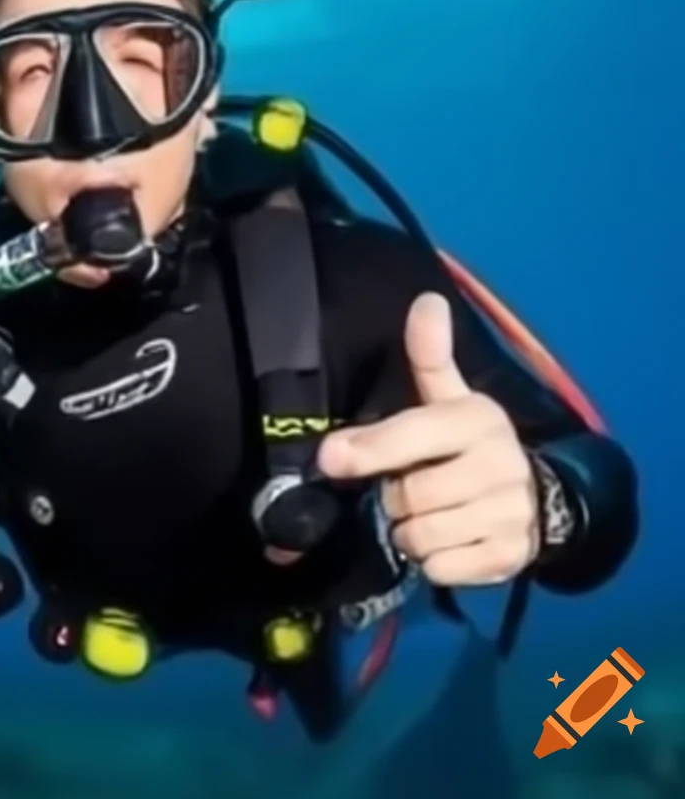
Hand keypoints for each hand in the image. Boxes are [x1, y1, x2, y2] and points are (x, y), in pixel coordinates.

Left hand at [319, 292, 538, 585]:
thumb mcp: (452, 398)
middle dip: (395, 497)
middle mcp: (500, 465)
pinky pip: (441, 569)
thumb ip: (431, 356)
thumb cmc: (472, 444)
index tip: (331, 457)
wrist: (539, 500)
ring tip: (429, 513)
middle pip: (408, 495)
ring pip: (421, 536)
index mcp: (477, 420)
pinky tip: (450, 539)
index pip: (413, 434)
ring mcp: (510, 515)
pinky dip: (433, 561)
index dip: (370, 448)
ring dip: (411, 532)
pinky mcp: (510, 558)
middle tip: (409, 486)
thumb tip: (426, 301)